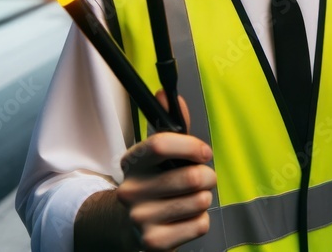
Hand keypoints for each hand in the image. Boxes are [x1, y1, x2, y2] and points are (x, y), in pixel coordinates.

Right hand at [116, 90, 216, 251]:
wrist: (123, 226)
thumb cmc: (150, 184)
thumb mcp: (155, 156)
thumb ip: (169, 126)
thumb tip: (166, 94)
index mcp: (132, 163)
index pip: (160, 144)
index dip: (191, 145)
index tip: (204, 152)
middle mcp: (131, 190)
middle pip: (191, 177)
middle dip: (207, 176)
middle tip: (202, 178)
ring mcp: (140, 218)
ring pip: (200, 201)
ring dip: (203, 199)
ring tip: (189, 200)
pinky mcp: (154, 243)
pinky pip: (200, 224)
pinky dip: (200, 221)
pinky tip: (184, 219)